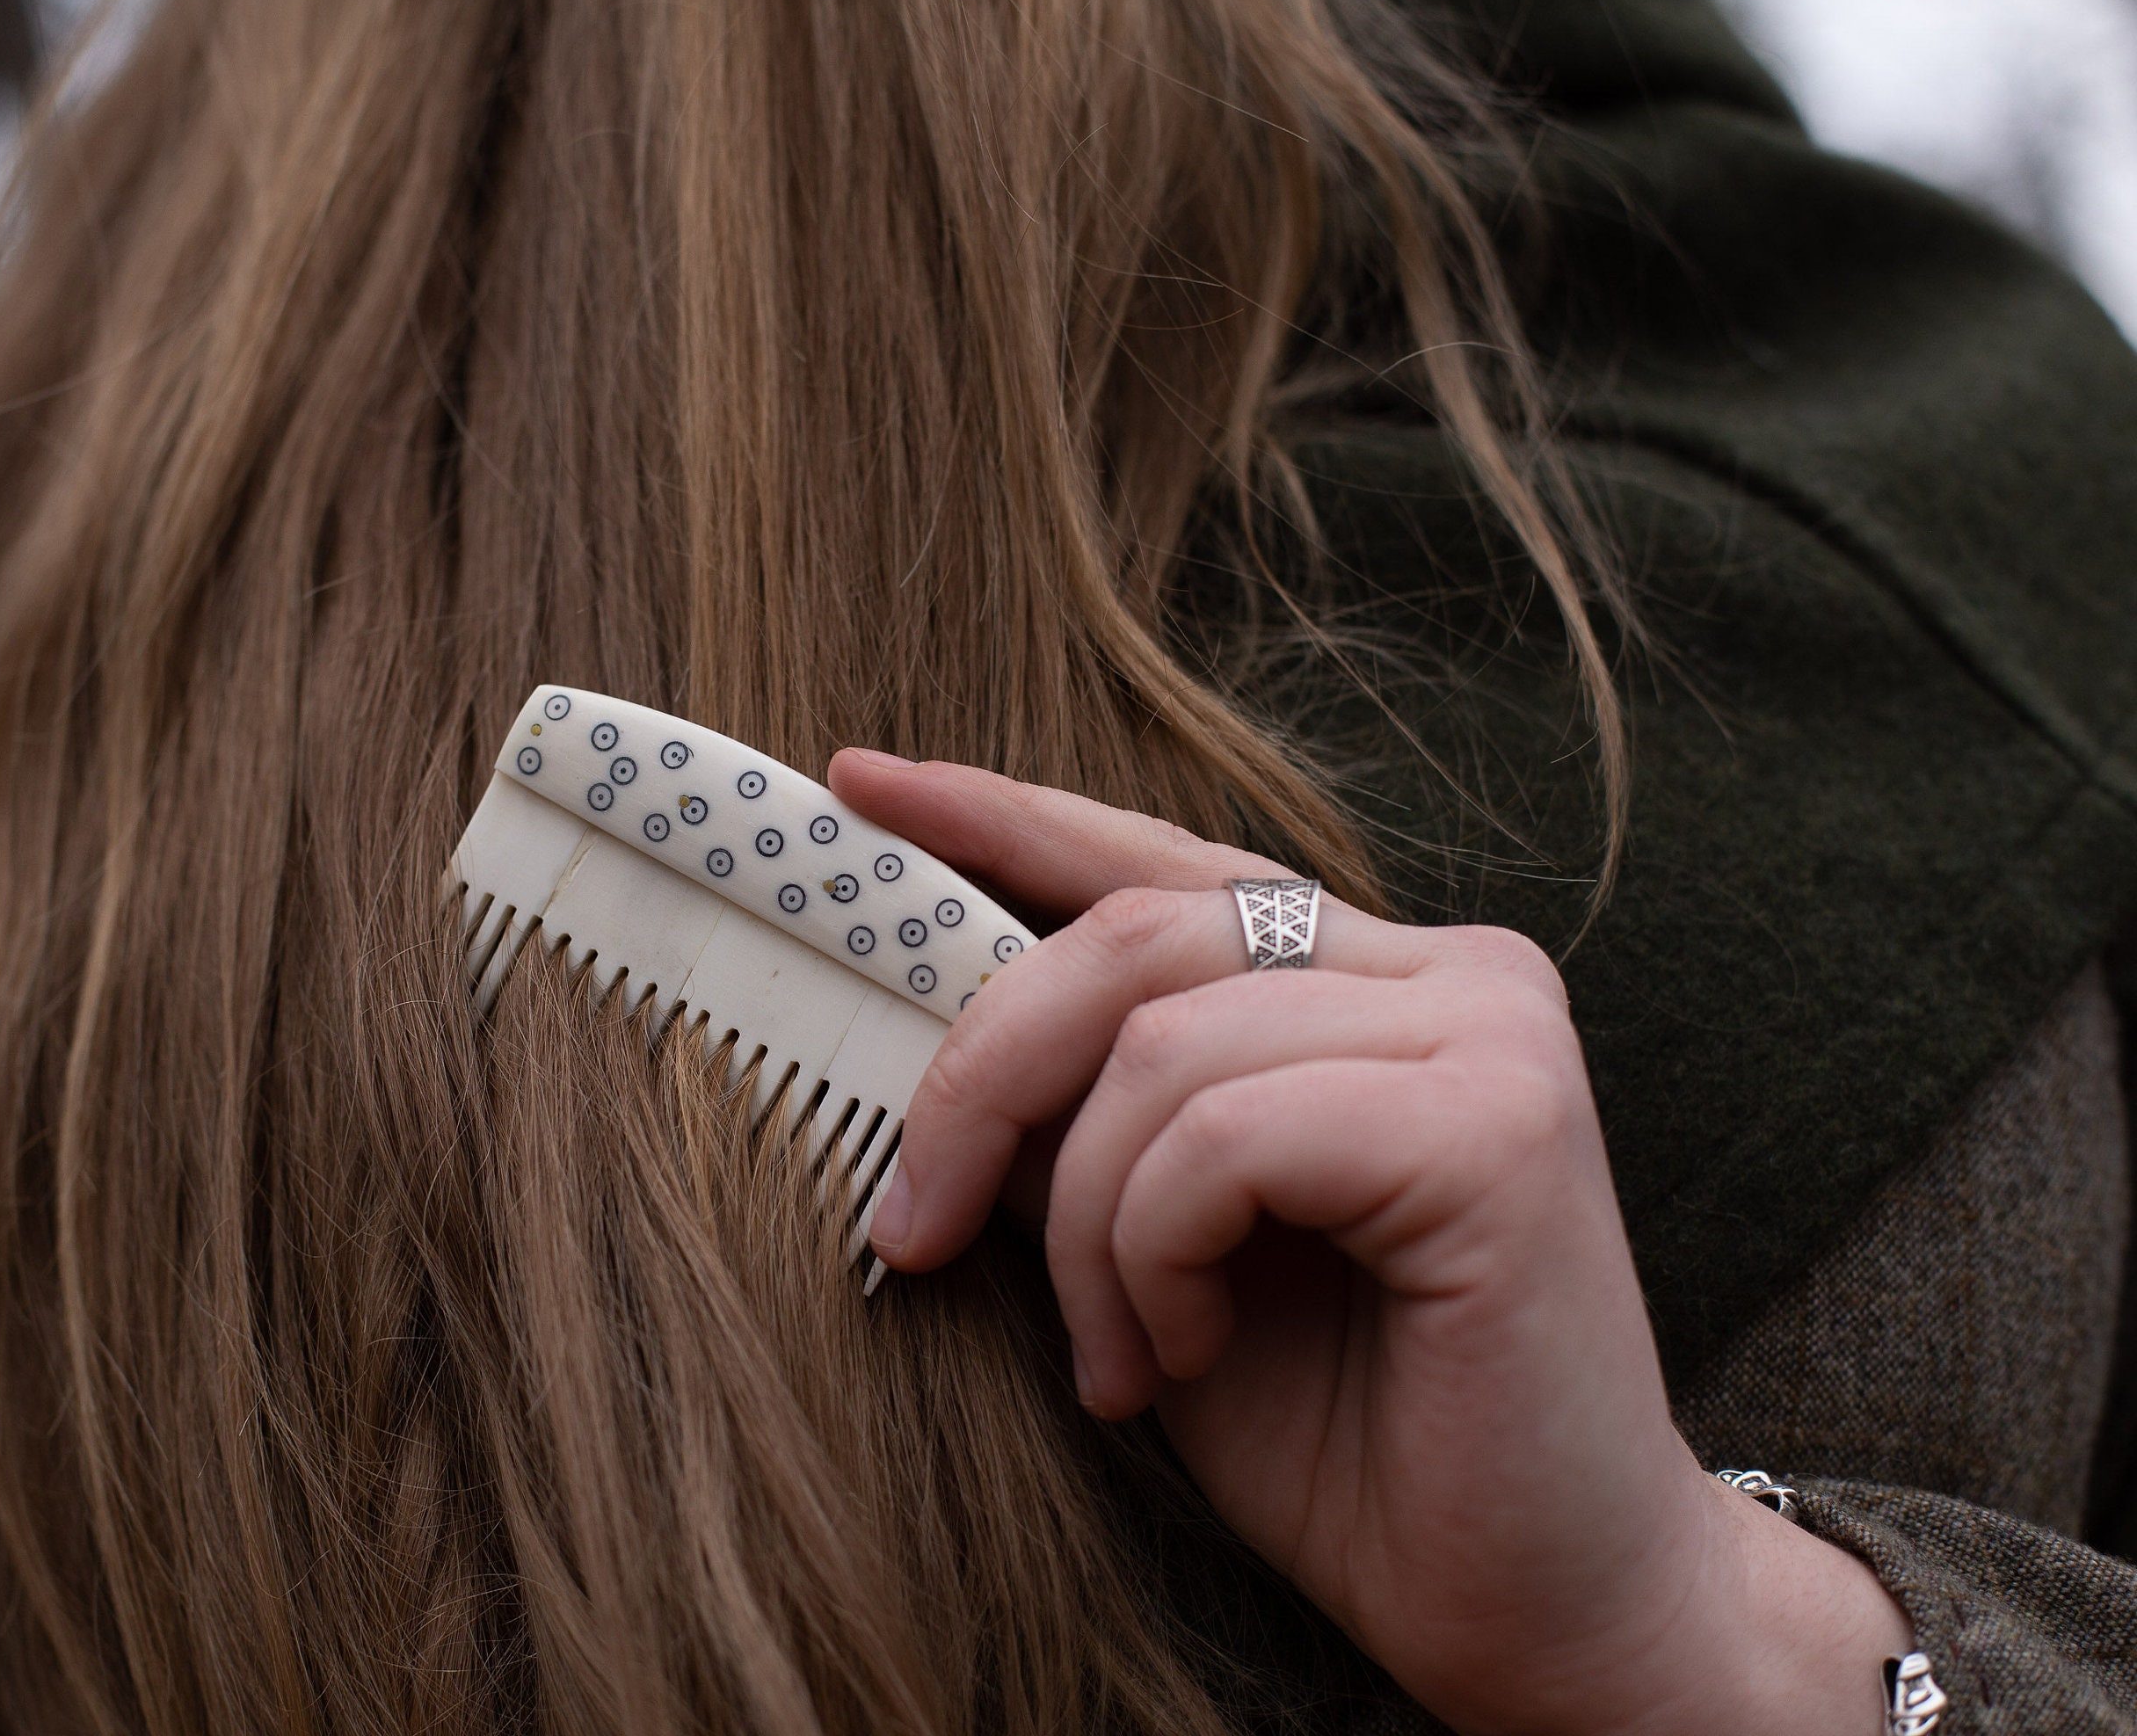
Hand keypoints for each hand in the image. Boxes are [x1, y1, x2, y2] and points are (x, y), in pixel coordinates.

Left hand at [827, 751, 1912, 1735]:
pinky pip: (1223, 1135)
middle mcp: (1449, 970)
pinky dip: (1156, 1255)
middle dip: (982, 1085)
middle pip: (1127, 938)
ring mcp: (1489, 1029)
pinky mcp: (1501, 1121)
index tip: (861, 787)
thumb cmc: (1343, 1436)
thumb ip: (1082, 1120)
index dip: (1000, 818)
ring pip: (1160, 1047)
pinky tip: (1186, 1352)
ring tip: (1121, 1355)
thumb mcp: (1156, 1246)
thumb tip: (921, 1026)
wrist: (1534, 1608)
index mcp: (1372, 977)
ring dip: (1084, 1228)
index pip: (1159, 862)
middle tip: (921, 1230)